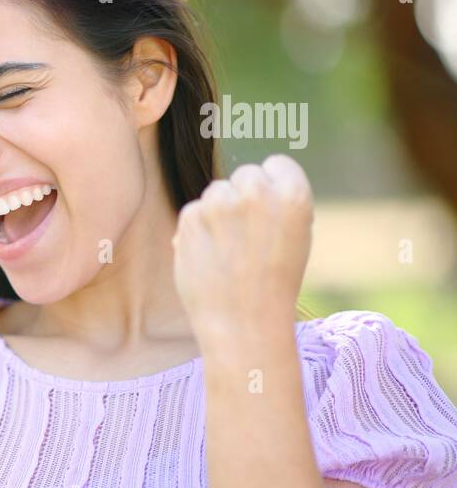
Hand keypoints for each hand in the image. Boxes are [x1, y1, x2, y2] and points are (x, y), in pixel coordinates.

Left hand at [172, 154, 312, 345]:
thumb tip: (246, 181)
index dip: (272, 187)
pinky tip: (209, 256)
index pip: (277, 164)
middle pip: (245, 174)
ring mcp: (221, 204)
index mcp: (294, 195)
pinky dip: (197, 229)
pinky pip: (193, 210)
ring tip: (229, 250)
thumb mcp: (295, 236)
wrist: (244, 323)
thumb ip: (276, 203)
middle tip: (246, 235)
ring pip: (216, 191)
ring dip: (218, 212)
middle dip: (243, 197)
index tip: (269, 210)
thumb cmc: (274, 283)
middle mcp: (257, 193)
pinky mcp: (191, 217)